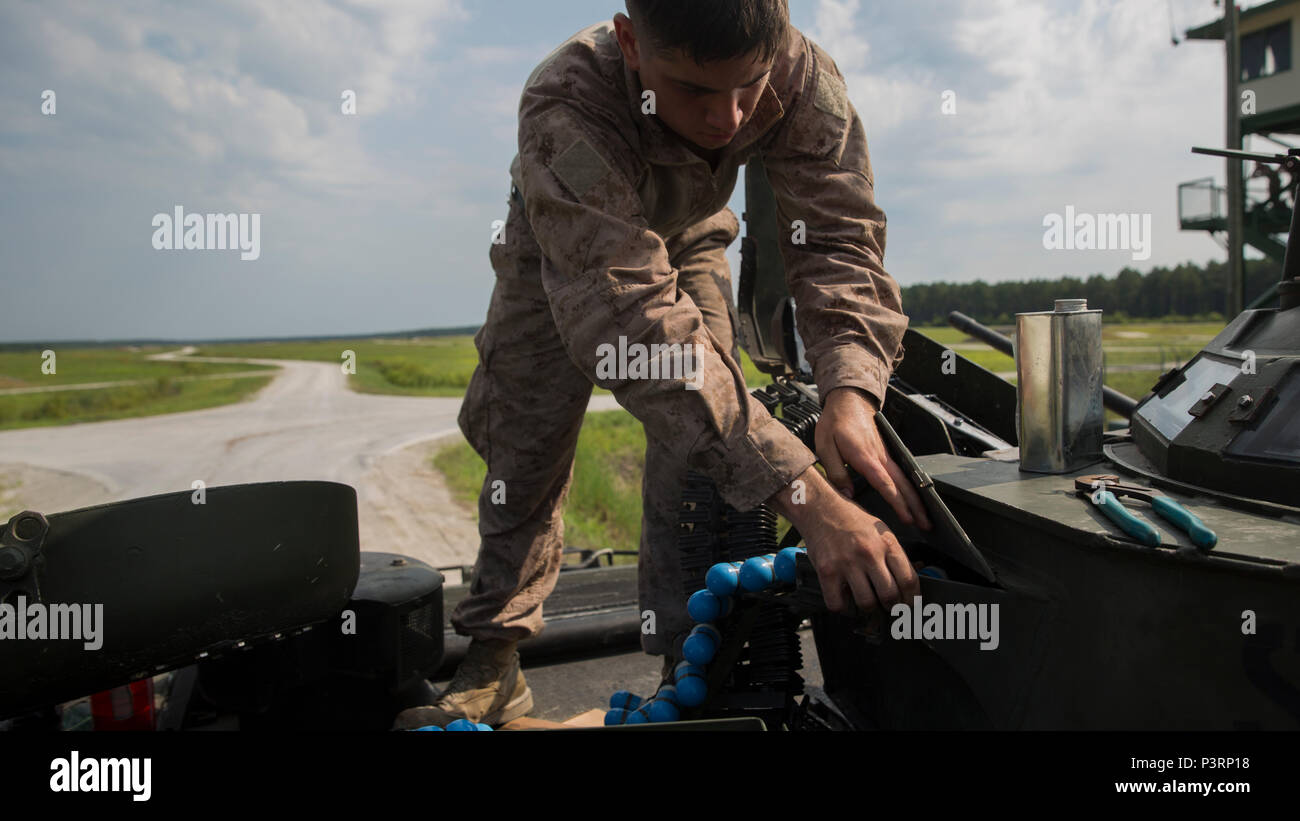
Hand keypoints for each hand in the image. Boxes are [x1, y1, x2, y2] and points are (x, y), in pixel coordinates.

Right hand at [769, 466, 919, 613]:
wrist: (819, 507)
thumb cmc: (850, 519)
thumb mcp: (880, 530)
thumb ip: (894, 555)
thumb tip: (908, 582)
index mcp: (886, 543)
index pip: (908, 580)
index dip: (912, 599)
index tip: (909, 605)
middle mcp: (868, 553)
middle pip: (889, 596)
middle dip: (892, 607)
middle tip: (889, 607)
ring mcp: (846, 563)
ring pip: (866, 603)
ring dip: (868, 609)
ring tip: (867, 604)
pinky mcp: (826, 571)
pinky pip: (838, 604)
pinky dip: (843, 608)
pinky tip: (845, 601)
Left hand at [816, 387, 930, 530]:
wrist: (848, 401)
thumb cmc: (835, 423)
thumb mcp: (825, 447)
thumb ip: (836, 472)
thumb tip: (847, 494)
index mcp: (865, 457)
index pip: (885, 484)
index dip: (897, 502)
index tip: (907, 517)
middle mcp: (880, 457)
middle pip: (903, 484)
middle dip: (916, 506)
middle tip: (926, 525)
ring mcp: (885, 454)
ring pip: (905, 479)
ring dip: (916, 498)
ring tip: (925, 517)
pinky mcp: (886, 453)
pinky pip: (901, 473)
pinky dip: (910, 488)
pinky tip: (914, 498)